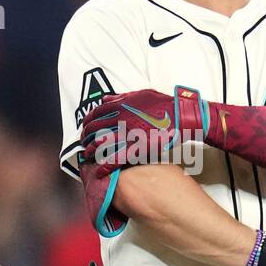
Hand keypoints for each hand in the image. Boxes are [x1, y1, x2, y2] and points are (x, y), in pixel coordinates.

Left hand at [80, 86, 210, 175]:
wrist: (181, 116)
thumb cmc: (164, 104)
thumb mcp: (141, 94)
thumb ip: (121, 96)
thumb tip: (106, 98)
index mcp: (120, 106)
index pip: (95, 114)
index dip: (87, 122)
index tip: (85, 128)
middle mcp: (120, 120)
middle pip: (94, 130)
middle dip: (86, 137)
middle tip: (84, 143)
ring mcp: (127, 135)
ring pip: (101, 145)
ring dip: (91, 152)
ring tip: (88, 156)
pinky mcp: (136, 149)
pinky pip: (115, 160)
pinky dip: (105, 167)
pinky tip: (100, 172)